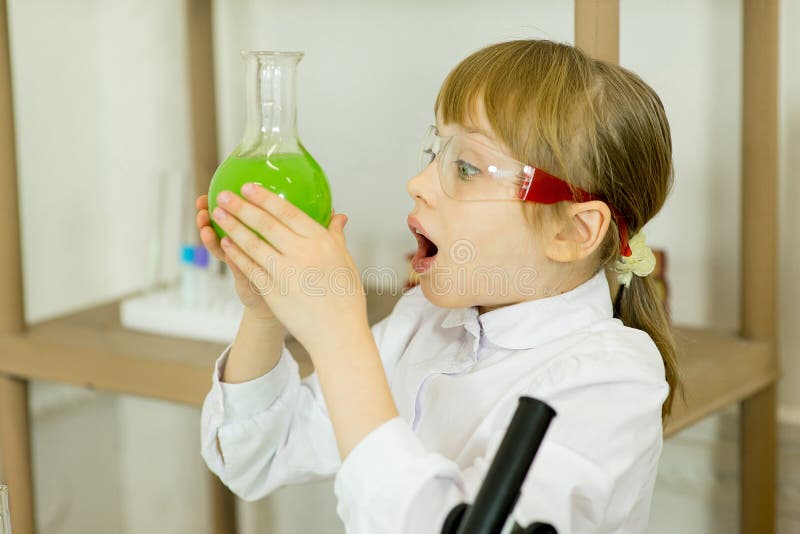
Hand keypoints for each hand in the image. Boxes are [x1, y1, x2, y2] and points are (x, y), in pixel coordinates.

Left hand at [209, 183, 368, 355]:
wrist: (338, 334)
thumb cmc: (346, 297)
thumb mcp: (345, 261)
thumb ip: (335, 236)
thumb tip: (337, 215)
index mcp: (322, 242)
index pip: (289, 213)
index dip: (266, 198)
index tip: (249, 187)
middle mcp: (303, 254)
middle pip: (266, 224)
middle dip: (241, 207)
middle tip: (224, 195)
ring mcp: (286, 273)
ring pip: (252, 244)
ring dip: (232, 227)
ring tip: (217, 214)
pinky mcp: (273, 292)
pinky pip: (250, 268)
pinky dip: (236, 254)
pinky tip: (226, 244)